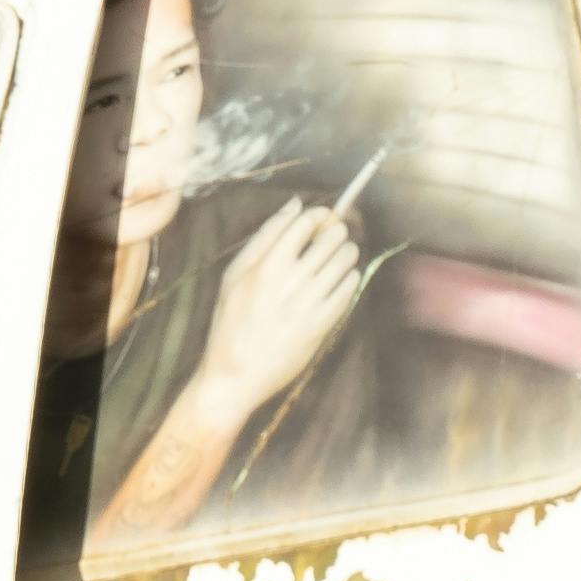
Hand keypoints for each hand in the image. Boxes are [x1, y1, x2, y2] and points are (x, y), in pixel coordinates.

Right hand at [192, 196, 363, 425]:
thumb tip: (294, 204)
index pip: (306, 222)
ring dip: (346, 251)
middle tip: (332, 236)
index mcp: (267, 265)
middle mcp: (291, 281)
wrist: (235, 375)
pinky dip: (350, 277)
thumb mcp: (234, 275)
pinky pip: (350, 288)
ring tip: (340, 255)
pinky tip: (341, 279)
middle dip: (336, 230)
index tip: (319, 219)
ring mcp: (309, 303)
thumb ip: (265, 236)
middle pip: (331, 236)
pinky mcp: (322, 324)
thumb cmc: (230, 322)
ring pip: (345, 259)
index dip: (318, 215)